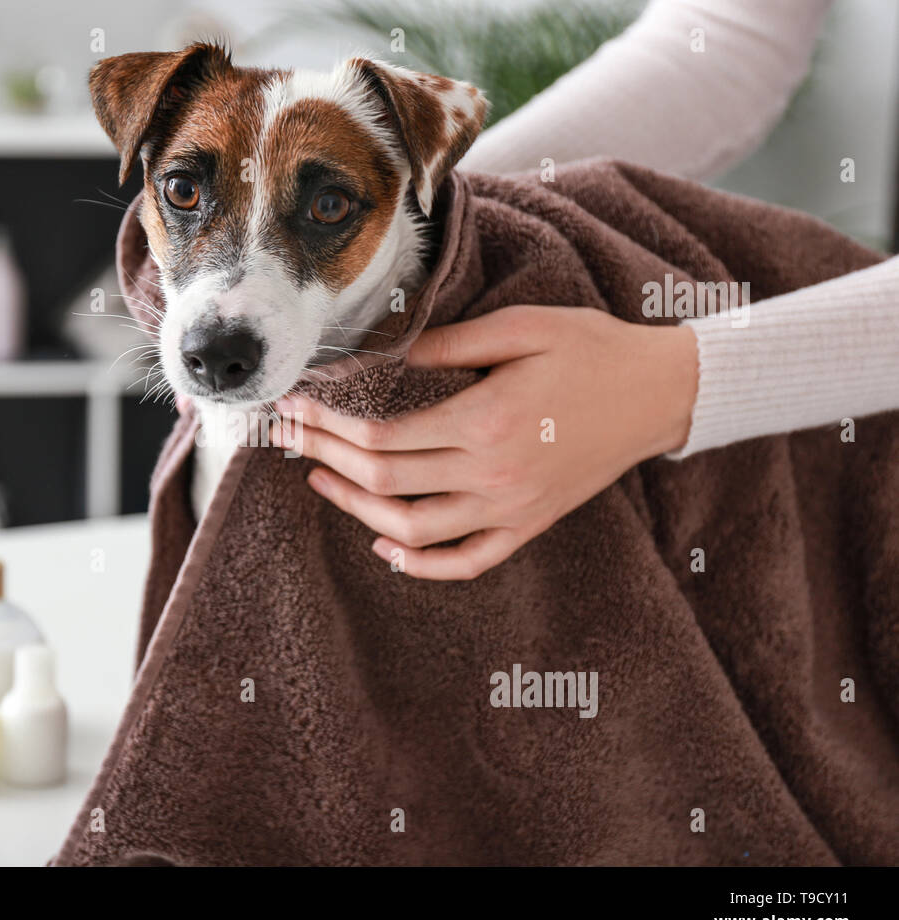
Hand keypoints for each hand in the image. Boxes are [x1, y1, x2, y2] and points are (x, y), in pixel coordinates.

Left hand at [272, 305, 698, 580]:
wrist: (661, 392)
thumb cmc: (591, 348)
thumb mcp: (519, 327)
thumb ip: (446, 346)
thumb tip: (381, 360)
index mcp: (487, 420)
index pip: (382, 436)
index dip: (327, 424)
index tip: (294, 405)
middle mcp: (495, 474)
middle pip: (385, 481)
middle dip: (324, 457)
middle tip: (286, 437)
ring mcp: (512, 509)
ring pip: (414, 530)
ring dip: (356, 509)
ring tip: (318, 480)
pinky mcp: (528, 525)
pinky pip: (467, 561)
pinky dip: (421, 563)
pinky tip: (385, 543)